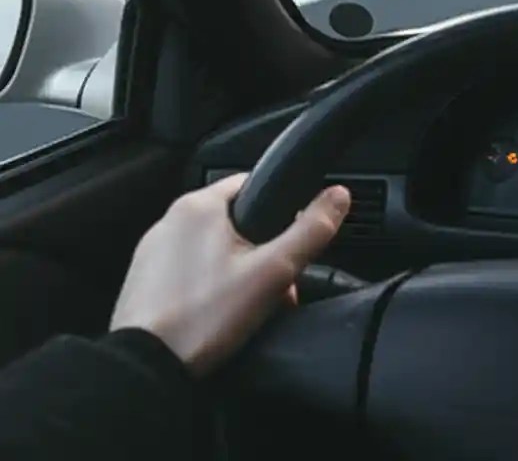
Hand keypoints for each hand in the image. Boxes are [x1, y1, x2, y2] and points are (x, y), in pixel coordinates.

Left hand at [110, 174, 349, 376]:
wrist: (145, 367)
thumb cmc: (206, 317)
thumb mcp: (273, 272)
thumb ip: (310, 231)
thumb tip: (339, 196)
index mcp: (199, 206)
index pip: (254, 185)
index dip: (283, 212)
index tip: (293, 245)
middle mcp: (169, 220)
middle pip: (235, 223)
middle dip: (263, 253)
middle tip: (275, 288)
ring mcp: (152, 252)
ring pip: (213, 250)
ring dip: (238, 272)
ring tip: (248, 308)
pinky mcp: (144, 281)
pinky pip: (190, 273)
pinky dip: (209, 287)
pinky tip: (218, 316)